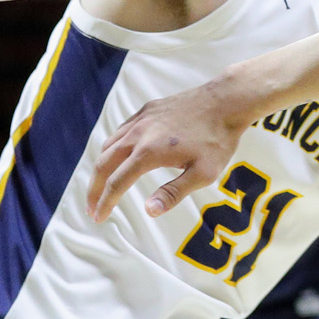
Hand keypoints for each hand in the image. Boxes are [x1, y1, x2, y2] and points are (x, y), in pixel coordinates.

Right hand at [88, 81, 247, 220]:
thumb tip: (148, 211)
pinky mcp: (147, 110)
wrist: (226, 101)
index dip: (105, 203)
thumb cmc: (218, 140)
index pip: (116, 183)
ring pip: (109, 145)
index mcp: (148, 153)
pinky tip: (117, 156)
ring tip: (101, 186)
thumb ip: (173, 193)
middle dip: (94, 189)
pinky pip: (121, 131)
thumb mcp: (203, 174)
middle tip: (92, 208)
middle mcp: (138, 134)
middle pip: (103, 164)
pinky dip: (112, 148)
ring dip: (101, 168)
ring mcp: (141, 119)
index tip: (98, 217)